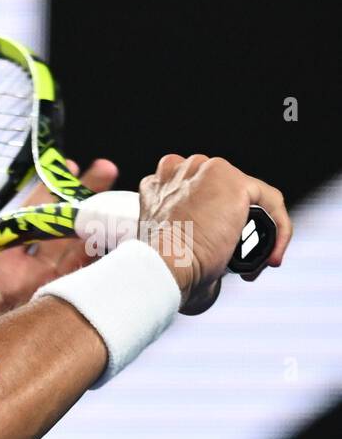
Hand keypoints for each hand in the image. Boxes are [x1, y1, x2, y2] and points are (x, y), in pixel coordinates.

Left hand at [0, 159, 118, 336]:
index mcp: (5, 264)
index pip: (28, 219)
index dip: (47, 191)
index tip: (65, 165)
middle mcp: (34, 273)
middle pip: (64, 227)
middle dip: (86, 196)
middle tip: (107, 169)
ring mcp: (58, 290)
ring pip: (87, 249)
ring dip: (107, 225)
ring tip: (128, 202)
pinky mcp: (74, 310)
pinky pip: (100, 281)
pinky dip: (116, 262)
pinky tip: (133, 244)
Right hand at [138, 154, 291, 314]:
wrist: (161, 270)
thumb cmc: (159, 270)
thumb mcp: (163, 244)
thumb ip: (182, 235)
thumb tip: (211, 269)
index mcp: (158, 184)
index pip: (196, 191)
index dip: (211, 220)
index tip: (216, 250)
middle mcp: (180, 169)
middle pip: (223, 191)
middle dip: (237, 223)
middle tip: (237, 260)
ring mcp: (208, 172)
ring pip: (251, 197)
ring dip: (260, 230)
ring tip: (254, 264)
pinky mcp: (235, 183)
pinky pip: (272, 202)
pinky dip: (280, 233)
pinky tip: (270, 258)